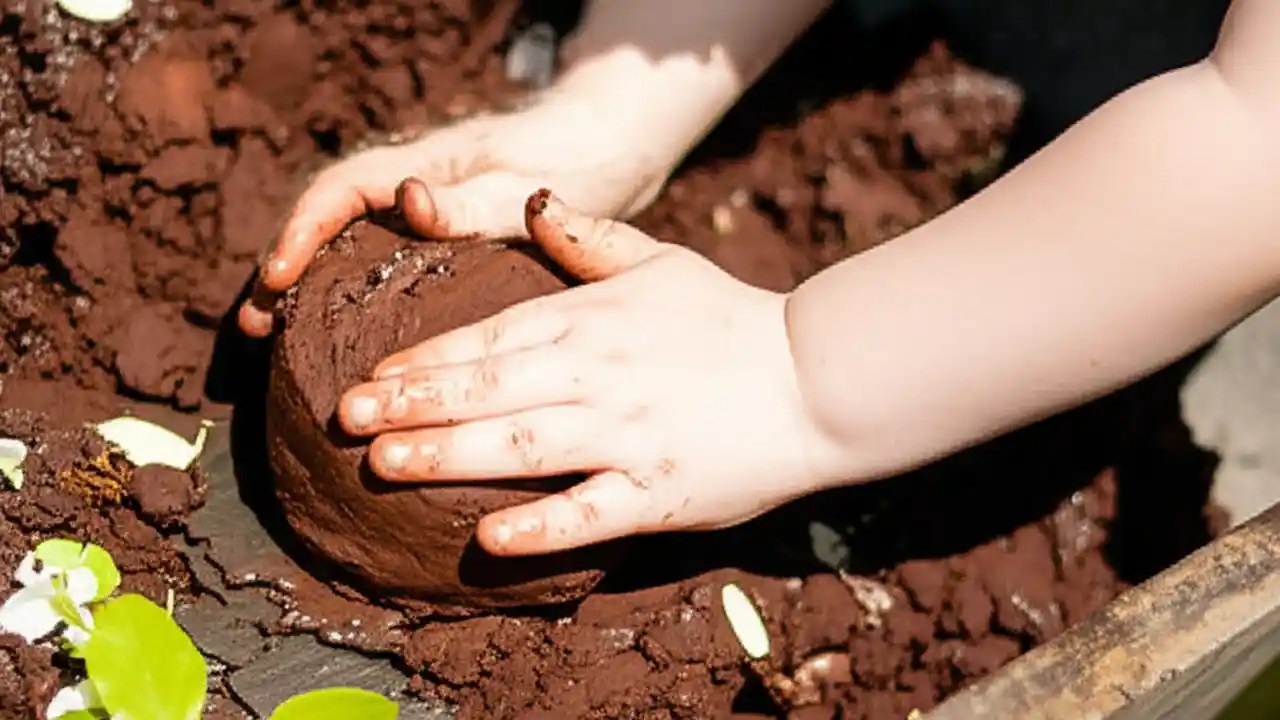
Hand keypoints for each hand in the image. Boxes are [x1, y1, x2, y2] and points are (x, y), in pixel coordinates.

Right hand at [237, 102, 669, 336]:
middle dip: (284, 270)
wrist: (606, 153)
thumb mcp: (525, 184)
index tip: (277, 276)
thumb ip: (470, 199)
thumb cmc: (570, 162)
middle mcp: (410, 191)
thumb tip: (406, 200)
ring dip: (307, 290)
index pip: (340, 190)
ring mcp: (421, 220)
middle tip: (254, 325)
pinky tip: (340, 346)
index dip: (302, 230)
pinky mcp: (439, 247)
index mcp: (423, 167)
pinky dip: (349, 302)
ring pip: (347, 250)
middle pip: (327, 224)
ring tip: (271, 338)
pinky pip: (379, 271)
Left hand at [335, 191, 835, 555]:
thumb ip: (589, 237)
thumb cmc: (728, 319)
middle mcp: (599, 376)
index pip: (490, 338)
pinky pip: (589, 513)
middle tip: (348, 422)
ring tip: (385, 465)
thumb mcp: (659, 261)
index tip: (370, 378)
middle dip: (412, 404)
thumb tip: (533, 202)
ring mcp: (627, 436)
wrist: (814, 379)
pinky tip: (487, 538)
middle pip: (488, 390)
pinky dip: (539, 528)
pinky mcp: (658, 492)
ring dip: (446, 455)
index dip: (424, 360)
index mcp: (592, 320)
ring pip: (521, 447)